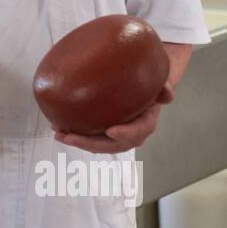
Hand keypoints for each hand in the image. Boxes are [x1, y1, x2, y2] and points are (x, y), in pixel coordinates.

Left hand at [52, 84, 173, 153]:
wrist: (143, 87)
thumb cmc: (150, 84)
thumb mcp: (159, 82)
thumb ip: (163, 88)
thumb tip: (168, 94)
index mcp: (145, 123)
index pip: (138, 132)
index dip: (126, 134)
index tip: (110, 130)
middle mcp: (130, 133)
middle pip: (112, 145)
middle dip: (90, 144)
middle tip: (71, 137)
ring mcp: (115, 135)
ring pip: (98, 144)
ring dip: (78, 142)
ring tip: (59, 133)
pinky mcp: (102, 132)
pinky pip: (89, 136)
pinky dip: (74, 134)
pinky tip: (58, 127)